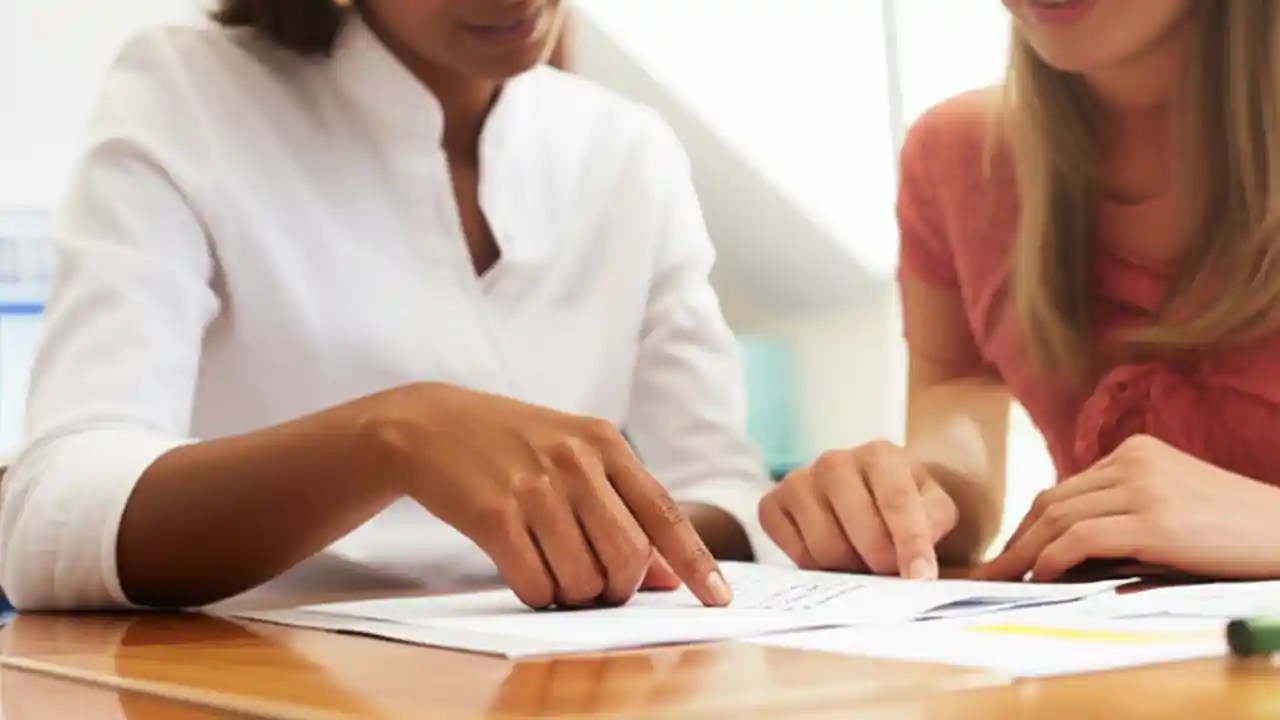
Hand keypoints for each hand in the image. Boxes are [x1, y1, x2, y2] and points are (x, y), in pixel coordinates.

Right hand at [361, 383, 729, 608]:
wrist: (431, 425)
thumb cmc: (513, 444)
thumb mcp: (574, 457)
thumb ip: (624, 509)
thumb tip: (668, 575)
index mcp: (605, 443)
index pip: (665, 513)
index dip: (695, 563)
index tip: (719, 598)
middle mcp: (575, 462)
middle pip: (629, 558)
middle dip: (619, 588)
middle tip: (601, 587)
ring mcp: (534, 488)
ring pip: (583, 579)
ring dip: (574, 594)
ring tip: (555, 572)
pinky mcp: (494, 515)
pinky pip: (536, 584)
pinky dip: (538, 593)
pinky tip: (526, 572)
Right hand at [757, 442, 958, 578]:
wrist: (862, 497)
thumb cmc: (900, 507)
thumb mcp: (932, 509)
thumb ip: (934, 527)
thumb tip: (923, 565)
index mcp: (880, 455)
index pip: (897, 502)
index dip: (911, 543)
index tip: (920, 577)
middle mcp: (834, 461)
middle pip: (860, 530)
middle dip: (881, 561)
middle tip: (890, 570)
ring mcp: (798, 480)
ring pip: (825, 547)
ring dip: (849, 567)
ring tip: (861, 561)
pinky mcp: (771, 504)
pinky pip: (794, 552)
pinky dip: (816, 566)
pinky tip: (830, 556)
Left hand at [977, 435, 1279, 581]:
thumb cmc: (1231, 529)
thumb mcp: (1172, 501)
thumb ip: (1124, 508)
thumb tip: (1064, 547)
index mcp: (1135, 451)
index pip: (1064, 489)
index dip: (1028, 526)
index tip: (1007, 554)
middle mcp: (1133, 461)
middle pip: (1052, 501)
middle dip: (1015, 540)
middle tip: (988, 572)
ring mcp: (1143, 488)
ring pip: (1059, 518)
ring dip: (1023, 555)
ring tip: (1001, 582)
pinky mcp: (1155, 521)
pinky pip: (1082, 539)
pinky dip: (1051, 560)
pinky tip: (1040, 579)